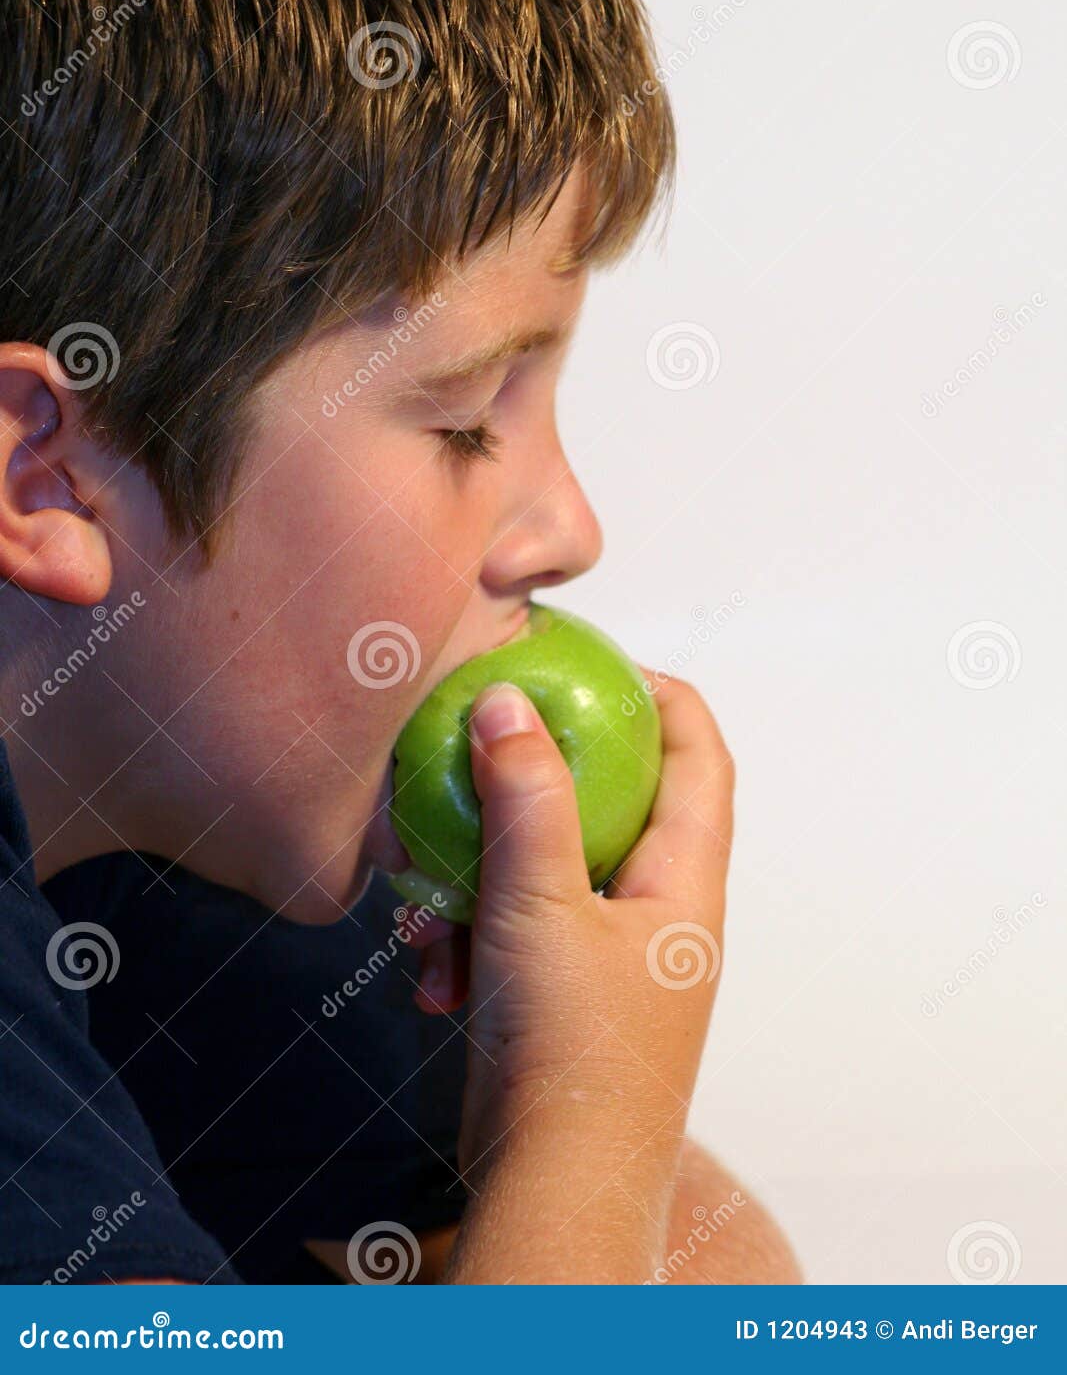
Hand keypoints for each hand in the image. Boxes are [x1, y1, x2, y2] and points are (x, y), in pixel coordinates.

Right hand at [444, 668, 733, 1189]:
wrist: (553, 1192)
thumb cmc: (567, 1054)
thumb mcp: (537, 908)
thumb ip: (525, 800)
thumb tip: (510, 702)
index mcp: (684, 885)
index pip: (701, 755)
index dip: (662, 694)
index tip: (594, 663)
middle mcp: (661, 917)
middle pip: (618, 804)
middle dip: (543, 780)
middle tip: (486, 745)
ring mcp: (614, 960)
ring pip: (552, 872)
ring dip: (484, 876)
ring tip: (431, 914)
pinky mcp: (565, 999)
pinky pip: (518, 932)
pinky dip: (472, 936)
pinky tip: (431, 978)